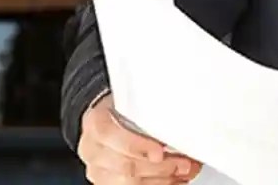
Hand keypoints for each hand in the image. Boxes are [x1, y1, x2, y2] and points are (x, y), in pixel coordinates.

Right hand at [78, 93, 202, 183]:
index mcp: (97, 123)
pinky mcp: (107, 183)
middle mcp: (92, 149)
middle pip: (125, 165)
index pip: (111, 136)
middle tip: (185, 163)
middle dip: (160, 167)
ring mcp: (98, 170)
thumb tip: (179, 119)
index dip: (137, 146)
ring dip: (163, 179)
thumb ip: (147, 111)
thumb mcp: (130, 102)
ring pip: (129, 182)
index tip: (160, 151)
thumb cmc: (119, 110)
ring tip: (184, 172)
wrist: (105, 121)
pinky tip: (174, 180)